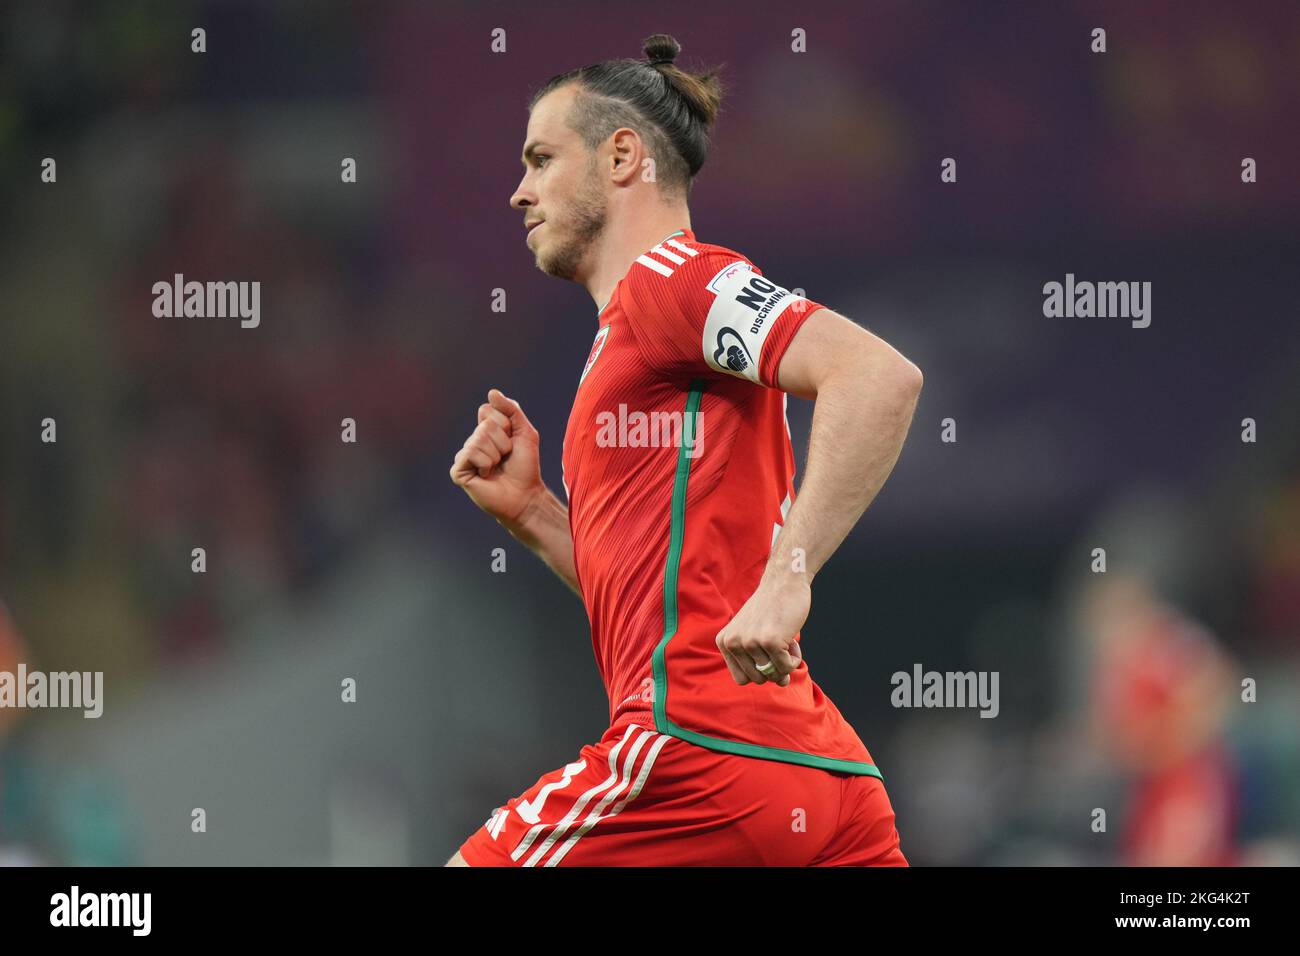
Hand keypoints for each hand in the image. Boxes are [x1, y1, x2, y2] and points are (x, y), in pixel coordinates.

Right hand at [449, 389, 544, 528]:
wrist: (525, 495)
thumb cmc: (525, 466)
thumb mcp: (525, 432)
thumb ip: (511, 410)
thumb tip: (492, 392)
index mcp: (485, 430)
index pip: (487, 410)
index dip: (506, 425)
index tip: (513, 442)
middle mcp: (472, 441)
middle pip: (484, 426)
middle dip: (503, 442)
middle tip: (506, 458)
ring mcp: (464, 456)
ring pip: (478, 440)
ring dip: (496, 455)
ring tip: (498, 468)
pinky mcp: (458, 471)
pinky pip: (470, 454)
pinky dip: (485, 464)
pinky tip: (487, 475)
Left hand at [715, 574, 809, 686]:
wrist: (784, 582)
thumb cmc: (772, 609)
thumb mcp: (758, 635)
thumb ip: (764, 662)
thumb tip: (783, 684)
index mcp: (724, 642)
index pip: (742, 679)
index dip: (759, 672)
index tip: (767, 656)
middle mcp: (733, 643)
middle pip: (758, 679)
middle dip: (774, 668)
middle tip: (780, 646)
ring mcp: (750, 642)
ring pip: (774, 674)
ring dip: (786, 661)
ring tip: (785, 639)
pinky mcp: (770, 642)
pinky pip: (787, 667)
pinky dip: (795, 659)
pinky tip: (793, 641)